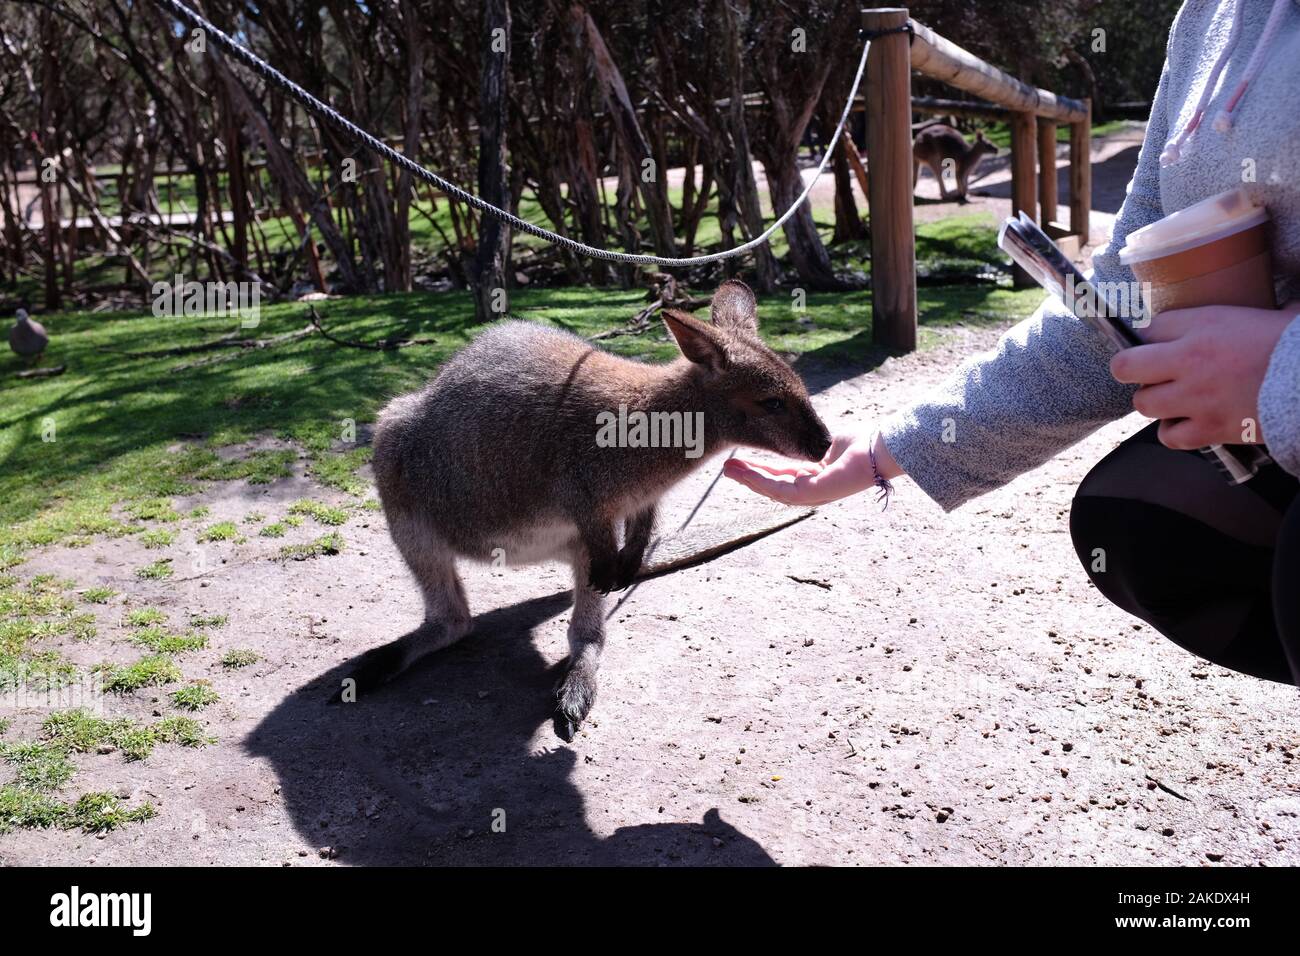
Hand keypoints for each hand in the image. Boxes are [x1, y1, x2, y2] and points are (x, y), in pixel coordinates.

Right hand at [722, 430, 903, 505]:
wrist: (880, 448)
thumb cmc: (860, 444)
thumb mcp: (824, 443)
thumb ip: (806, 446)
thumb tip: (788, 432)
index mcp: (815, 477)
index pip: (781, 477)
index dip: (759, 470)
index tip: (739, 462)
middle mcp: (812, 490)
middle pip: (772, 486)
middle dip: (748, 477)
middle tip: (725, 468)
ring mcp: (813, 495)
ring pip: (772, 490)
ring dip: (748, 480)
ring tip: (727, 470)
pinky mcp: (814, 494)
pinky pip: (781, 489)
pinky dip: (760, 480)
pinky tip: (745, 472)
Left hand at [1110, 303, 1299, 448]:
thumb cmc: (1296, 345)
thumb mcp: (1273, 314)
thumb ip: (1241, 318)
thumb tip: (1256, 313)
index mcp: (1206, 324)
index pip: (1150, 327)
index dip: (1153, 337)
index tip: (1162, 343)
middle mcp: (1191, 359)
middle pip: (1125, 366)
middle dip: (1132, 369)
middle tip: (1150, 373)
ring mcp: (1197, 397)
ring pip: (1144, 403)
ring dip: (1155, 402)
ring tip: (1175, 399)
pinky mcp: (1210, 428)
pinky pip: (1169, 436)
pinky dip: (1174, 433)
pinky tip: (1188, 423)